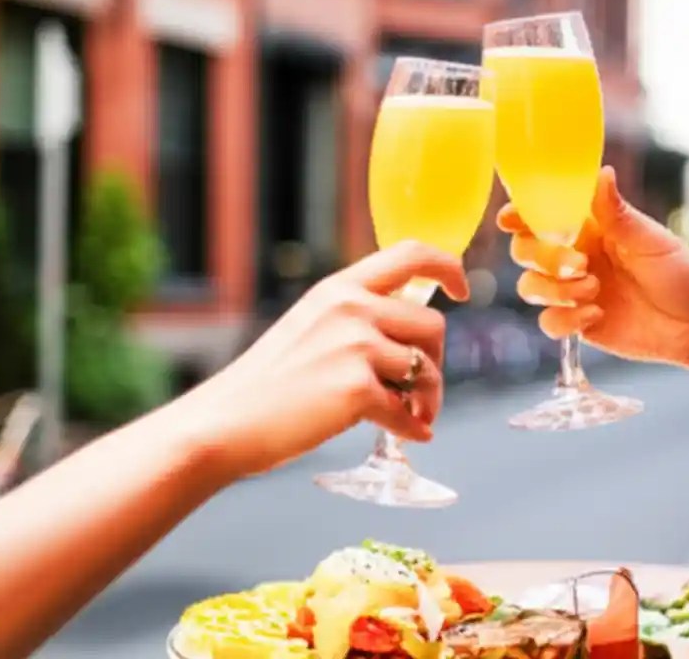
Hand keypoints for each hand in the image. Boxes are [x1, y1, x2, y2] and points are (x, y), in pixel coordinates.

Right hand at [181, 241, 469, 477]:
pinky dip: (413, 428)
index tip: (463, 289)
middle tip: (422, 390)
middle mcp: (351, 308)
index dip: (448, 267)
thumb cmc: (267, 384)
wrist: (225, 423)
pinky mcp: (357, 390)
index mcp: (339, 287)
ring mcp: (355, 347)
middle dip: (436, 361)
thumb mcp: (309, 326)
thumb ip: (355, 320)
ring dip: (429, 399)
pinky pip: (407, 411)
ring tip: (415, 416)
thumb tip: (409, 339)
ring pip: (427, 370)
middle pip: (431, 324)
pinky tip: (411, 436)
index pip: (410, 253)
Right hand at [498, 167, 688, 366]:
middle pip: (526, 251)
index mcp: (591, 228)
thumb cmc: (684, 275)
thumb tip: (601, 171)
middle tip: (578, 264)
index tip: (511, 218)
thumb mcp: (652, 242)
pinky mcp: (579, 324)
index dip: (520, 214)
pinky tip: (597, 315)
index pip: (543, 215)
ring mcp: (574, 291)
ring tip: (593, 291)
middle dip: (542, 256)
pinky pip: (549, 323)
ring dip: (555, 289)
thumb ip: (617, 213)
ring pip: (530, 286)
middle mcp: (576, 257)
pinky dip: (566, 320)